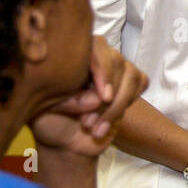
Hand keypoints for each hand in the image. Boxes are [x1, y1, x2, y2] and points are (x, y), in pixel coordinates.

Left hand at [31, 36, 147, 156]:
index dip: (103, 70)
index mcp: (70, 56)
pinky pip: (141, 83)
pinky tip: (107, 123)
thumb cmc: (48, 120)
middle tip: (87, 122)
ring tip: (94, 128)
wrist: (63, 141)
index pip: (96, 46)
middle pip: (116, 60)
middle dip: (106, 97)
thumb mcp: (45, 107)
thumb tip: (98, 99)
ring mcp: (114, 69)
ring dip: (116, 106)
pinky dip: (127, 105)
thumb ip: (69, 99)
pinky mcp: (129, 84)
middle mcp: (94, 56)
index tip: (103, 98)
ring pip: (131, 75)